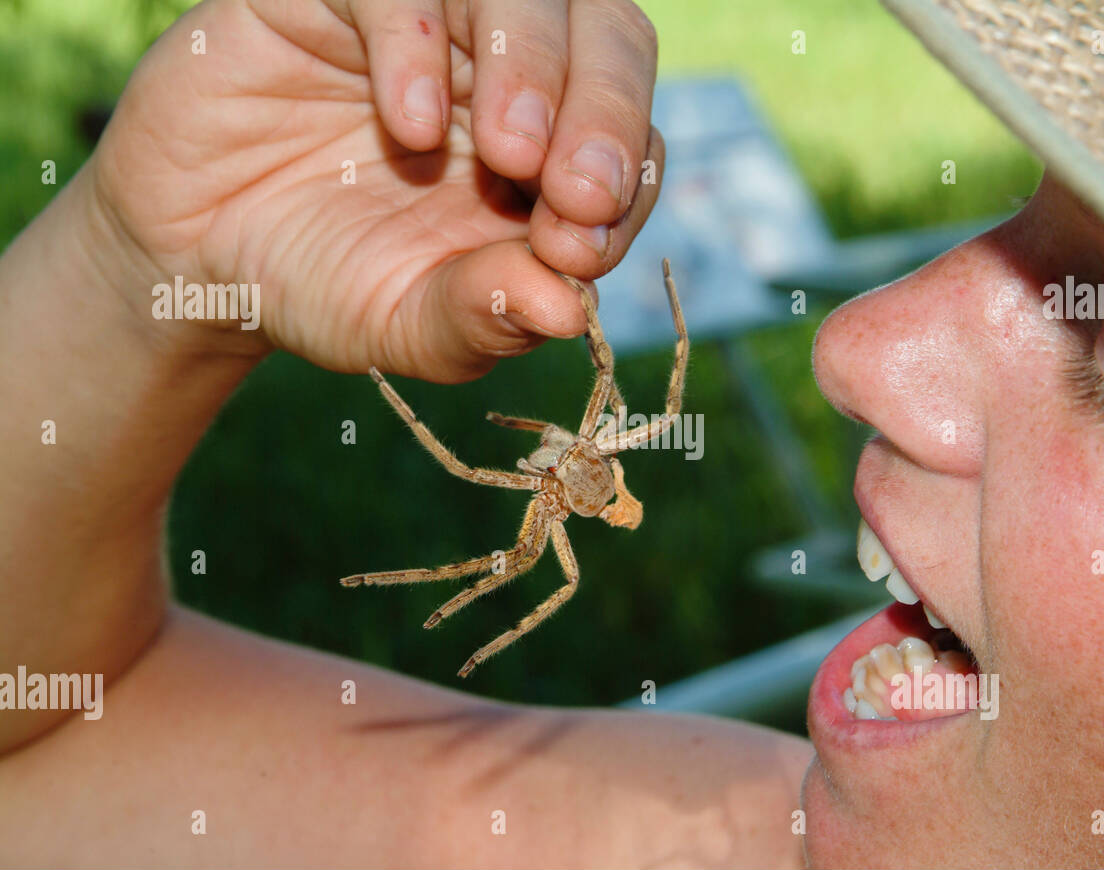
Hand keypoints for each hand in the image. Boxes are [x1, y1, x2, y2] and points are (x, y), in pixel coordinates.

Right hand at [89, 0, 662, 380]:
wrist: (192, 253)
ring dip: (531, 64)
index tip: (580, 249)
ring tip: (510, 153)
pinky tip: (404, 125)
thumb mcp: (406, 325)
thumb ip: (485, 318)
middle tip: (579, 192)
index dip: (623, 182)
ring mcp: (430, 22)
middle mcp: (502, 73)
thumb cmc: (319, 284)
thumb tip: (572, 310)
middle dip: (608, 110)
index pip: (632, 138)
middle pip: (606, 32)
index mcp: (547, 156)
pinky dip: (414, 40)